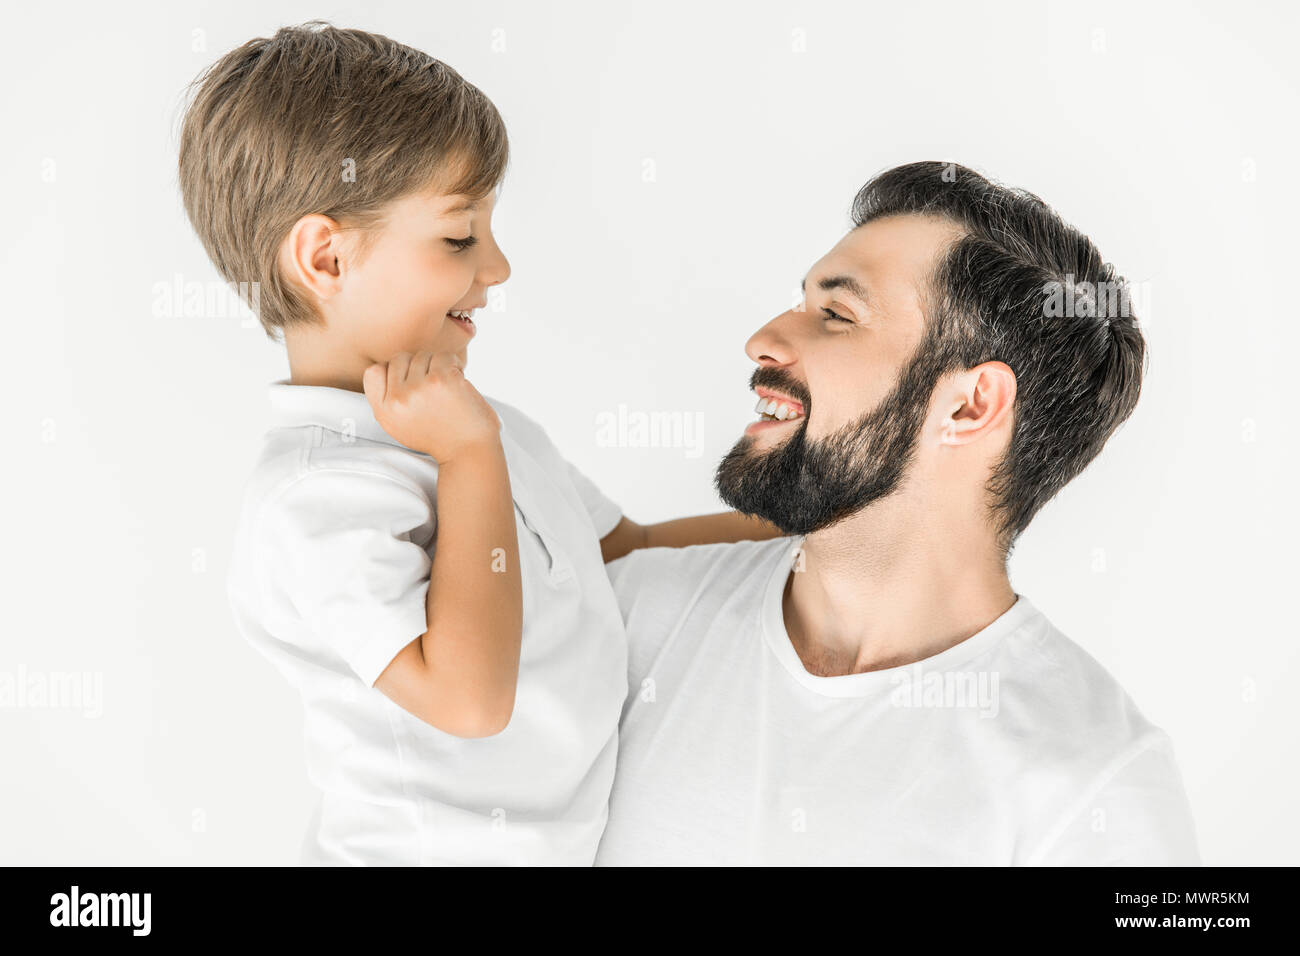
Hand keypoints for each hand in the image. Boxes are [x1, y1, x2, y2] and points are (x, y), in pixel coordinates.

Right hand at [362, 351, 500, 461]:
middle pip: (399, 359)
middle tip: (433, 384)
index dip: (392, 371)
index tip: (409, 381)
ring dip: (437, 366)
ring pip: (422, 355)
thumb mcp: (401, 426)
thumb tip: (388, 367)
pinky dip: (454, 364)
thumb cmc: (440, 437)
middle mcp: (397, 400)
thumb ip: (389, 400)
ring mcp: (419, 388)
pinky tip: (458, 380)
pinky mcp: (441, 379)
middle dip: (417, 367)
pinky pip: (443, 356)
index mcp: (384, 412)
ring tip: (446, 386)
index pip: (373, 372)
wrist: (469, 451)